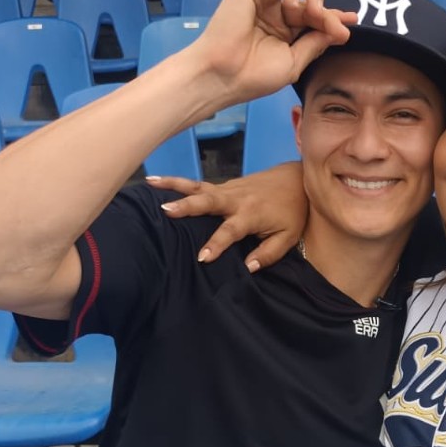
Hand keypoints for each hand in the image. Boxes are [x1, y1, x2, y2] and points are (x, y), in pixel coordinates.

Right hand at [147, 162, 306, 271]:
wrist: (295, 179)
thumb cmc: (292, 211)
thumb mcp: (288, 237)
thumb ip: (268, 254)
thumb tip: (247, 268)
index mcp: (252, 214)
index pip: (230, 230)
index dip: (217, 244)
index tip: (202, 258)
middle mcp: (236, 199)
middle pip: (208, 201)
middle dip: (187, 206)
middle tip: (166, 210)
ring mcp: (228, 189)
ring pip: (198, 187)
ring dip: (173, 185)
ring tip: (150, 183)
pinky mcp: (223, 185)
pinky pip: (199, 186)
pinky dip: (178, 184)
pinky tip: (157, 184)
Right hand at [188, 0, 356, 107]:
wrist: (225, 76)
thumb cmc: (253, 75)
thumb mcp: (294, 61)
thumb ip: (315, 43)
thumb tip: (339, 31)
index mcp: (284, 27)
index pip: (314, 11)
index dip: (334, 13)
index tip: (351, 21)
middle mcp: (274, 7)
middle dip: (324, 5)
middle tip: (328, 23)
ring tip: (309, 13)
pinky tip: (290, 4)